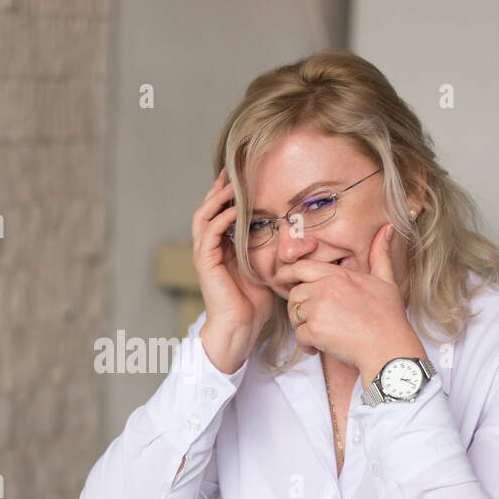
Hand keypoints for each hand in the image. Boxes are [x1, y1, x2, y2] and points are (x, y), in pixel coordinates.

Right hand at [191, 170, 275, 373]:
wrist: (240, 327)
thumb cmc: (253, 303)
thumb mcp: (265, 267)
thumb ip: (269, 249)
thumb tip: (294, 233)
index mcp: (220, 248)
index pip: (218, 214)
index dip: (226, 195)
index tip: (239, 177)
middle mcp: (209, 248)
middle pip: (206, 209)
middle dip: (217, 189)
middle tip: (230, 172)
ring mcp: (204, 254)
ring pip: (203, 216)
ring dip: (216, 199)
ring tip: (231, 185)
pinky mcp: (205, 262)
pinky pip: (210, 233)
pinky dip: (221, 218)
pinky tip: (234, 209)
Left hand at [274, 222, 424, 380]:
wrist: (387, 345)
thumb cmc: (388, 316)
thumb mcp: (386, 280)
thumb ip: (380, 255)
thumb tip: (387, 229)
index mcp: (337, 275)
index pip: (301, 268)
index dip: (287, 273)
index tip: (280, 279)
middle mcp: (324, 288)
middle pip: (294, 294)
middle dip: (297, 308)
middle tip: (310, 319)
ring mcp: (318, 309)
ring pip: (294, 315)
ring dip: (302, 326)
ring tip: (316, 334)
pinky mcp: (314, 330)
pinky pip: (299, 336)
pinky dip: (306, 344)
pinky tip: (317, 347)